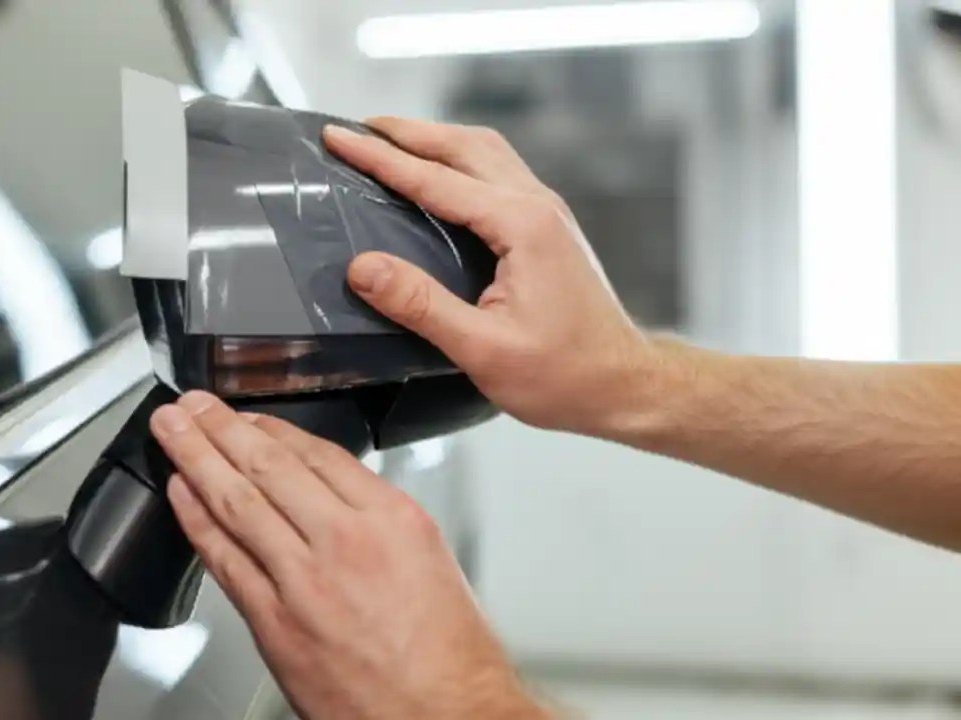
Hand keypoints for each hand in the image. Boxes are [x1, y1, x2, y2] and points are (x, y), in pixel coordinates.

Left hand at [150, 391, 545, 719]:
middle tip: (193, 404)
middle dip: (221, 427)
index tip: (251, 415)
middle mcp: (346, 542)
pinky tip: (180, 495)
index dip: (273, 426)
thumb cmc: (448, 655)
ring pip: (237, 503)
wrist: (444, 717)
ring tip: (173, 430)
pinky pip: (224, 559)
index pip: (319, 453)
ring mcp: (304, 582)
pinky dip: (196, 521)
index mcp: (392, 518)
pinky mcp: (274, 624)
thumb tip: (334, 499)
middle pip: (269, 466)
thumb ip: (377, 521)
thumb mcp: (430, 559)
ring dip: (196, 458)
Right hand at [325, 118, 648, 436]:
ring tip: (391, 141)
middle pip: (463, 145)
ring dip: (435, 140)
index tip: (338, 140)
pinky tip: (440, 177)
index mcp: (521, 225)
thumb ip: (420, 305)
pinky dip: (459, 161)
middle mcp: (537, 206)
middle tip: (357, 128)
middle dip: (406, 132)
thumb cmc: (563, 374)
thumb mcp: (482, 348)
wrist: (622, 384)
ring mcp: (547, 213)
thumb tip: (363, 269)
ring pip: (485, 152)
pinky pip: (498, 173)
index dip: (380, 158)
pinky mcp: (549, 228)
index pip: (434, 179)